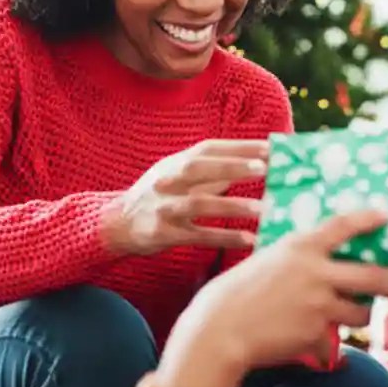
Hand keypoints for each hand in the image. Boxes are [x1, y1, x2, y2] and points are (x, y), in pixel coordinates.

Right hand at [104, 139, 268, 255]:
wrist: (117, 224)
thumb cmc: (158, 196)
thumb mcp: (177, 175)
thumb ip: (211, 170)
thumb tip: (253, 163)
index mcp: (175, 163)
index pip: (209, 149)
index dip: (239, 147)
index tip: (270, 147)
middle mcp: (168, 182)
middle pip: (200, 169)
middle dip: (233, 166)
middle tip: (265, 168)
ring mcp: (165, 208)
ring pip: (200, 204)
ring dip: (232, 205)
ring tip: (263, 209)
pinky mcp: (165, 234)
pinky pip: (198, 236)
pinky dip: (224, 237)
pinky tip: (249, 239)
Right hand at [158, 211, 387, 386]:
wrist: (223, 326)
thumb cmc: (242, 290)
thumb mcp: (270, 259)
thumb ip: (300, 257)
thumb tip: (325, 255)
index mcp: (300, 246)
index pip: (344, 226)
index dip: (370, 219)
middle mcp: (315, 272)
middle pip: (373, 276)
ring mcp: (318, 304)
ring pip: (361, 311)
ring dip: (362, 313)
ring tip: (358, 312)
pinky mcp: (316, 331)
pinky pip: (336, 335)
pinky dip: (330, 336)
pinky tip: (314, 333)